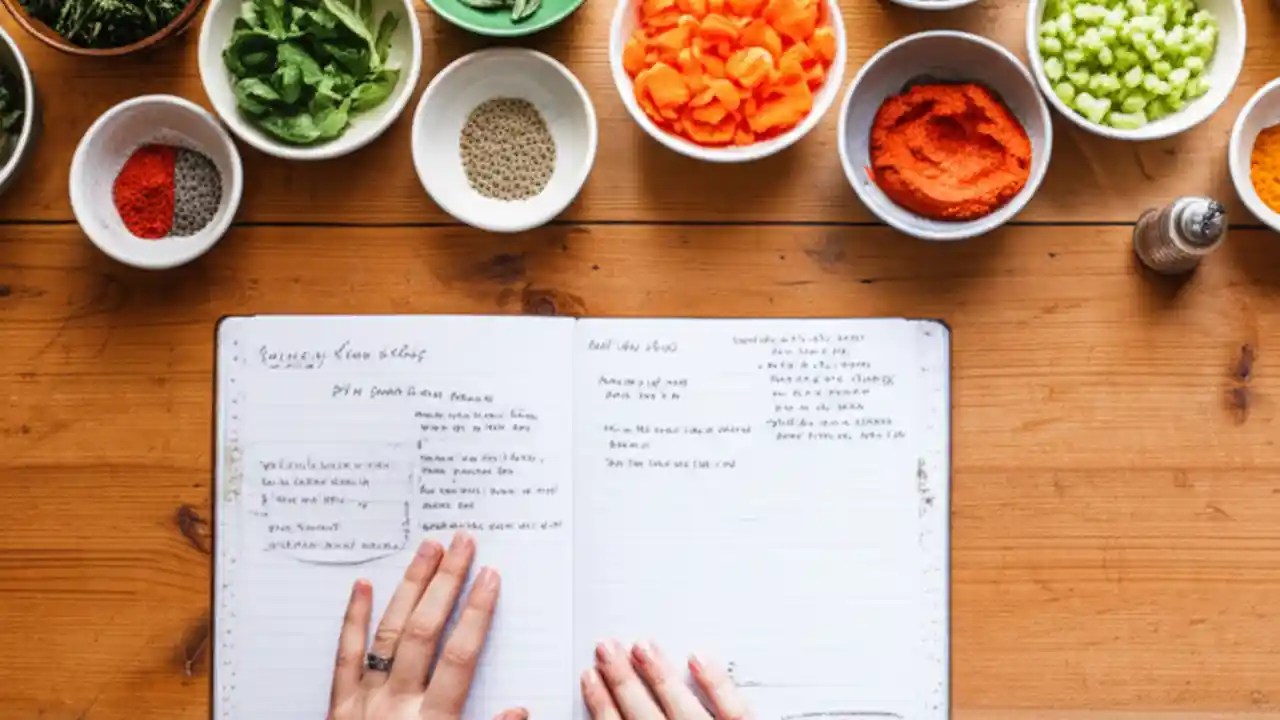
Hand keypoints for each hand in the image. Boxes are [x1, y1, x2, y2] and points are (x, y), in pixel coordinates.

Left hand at [328, 531, 526, 719]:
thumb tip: (521, 711)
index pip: (460, 657)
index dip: (477, 613)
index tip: (490, 576)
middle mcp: (396, 707)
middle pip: (424, 632)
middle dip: (446, 583)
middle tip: (461, 543)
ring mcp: (363, 703)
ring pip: (388, 634)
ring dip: (409, 587)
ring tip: (426, 550)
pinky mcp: (337, 708)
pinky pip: (344, 656)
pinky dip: (354, 618)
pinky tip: (363, 585)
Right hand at [582, 640, 752, 719]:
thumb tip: (617, 714)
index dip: (602, 703)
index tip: (591, 678)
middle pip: (642, 712)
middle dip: (621, 677)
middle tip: (607, 648)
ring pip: (680, 705)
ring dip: (657, 673)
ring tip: (642, 645)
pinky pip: (731, 709)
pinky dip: (714, 682)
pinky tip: (698, 659)